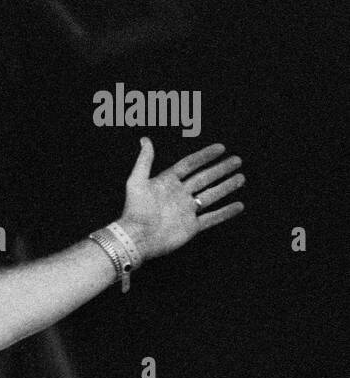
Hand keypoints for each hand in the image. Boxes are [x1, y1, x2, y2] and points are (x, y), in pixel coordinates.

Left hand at [118, 138, 244, 260]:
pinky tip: (239, 205)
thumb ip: (144, 161)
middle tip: (237, 160)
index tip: (221, 148)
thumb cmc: (135, 209)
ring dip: (226, 187)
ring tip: (241, 178)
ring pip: (211, 196)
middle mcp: (179, 195)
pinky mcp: (191, 226)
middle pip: (204, 178)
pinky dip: (225, 212)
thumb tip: (145, 140)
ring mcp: (186, 210)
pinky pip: (212, 218)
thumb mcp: (137, 181)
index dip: (204, 156)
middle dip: (220, 169)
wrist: (137, 238)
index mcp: (167, 182)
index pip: (189, 164)